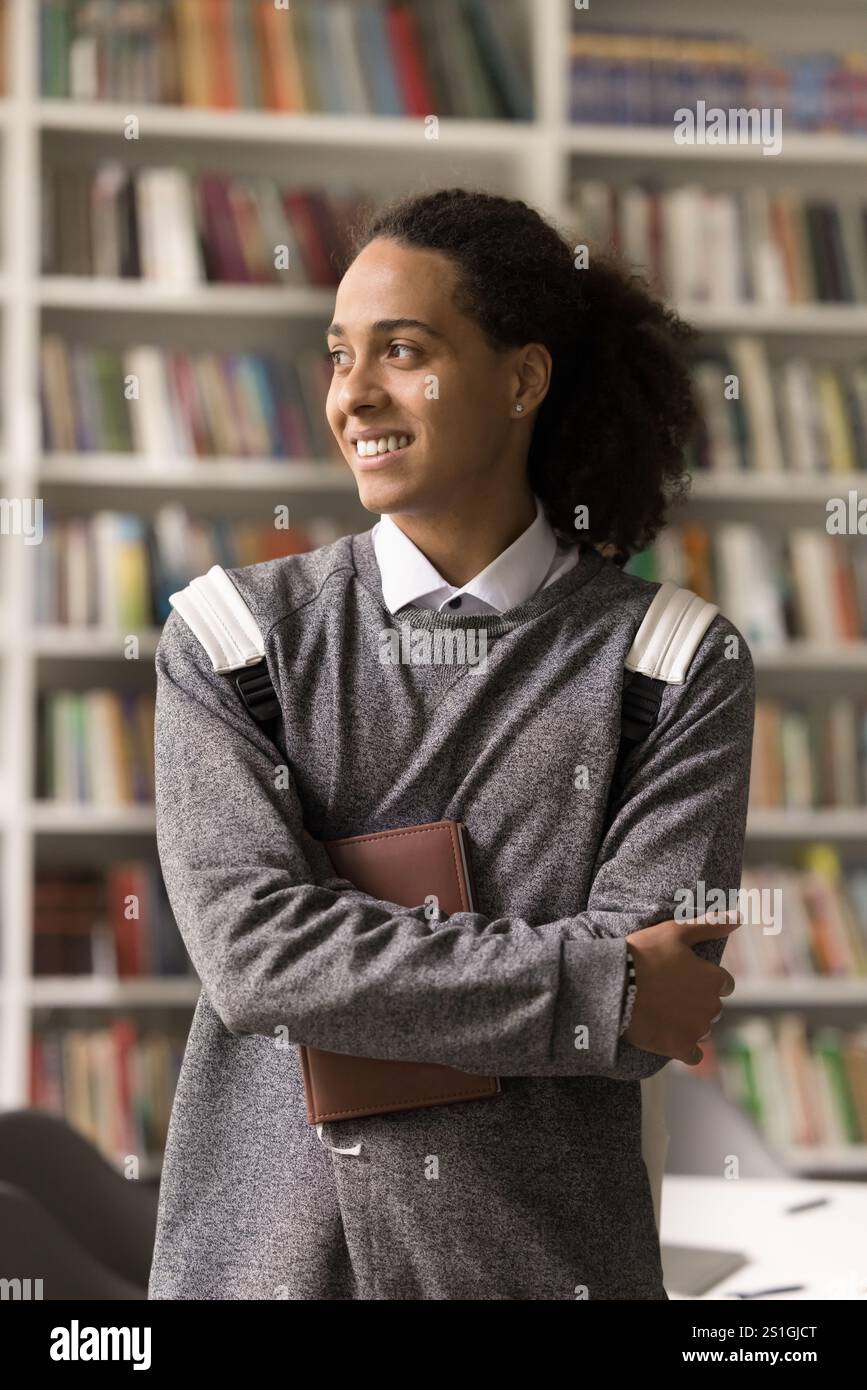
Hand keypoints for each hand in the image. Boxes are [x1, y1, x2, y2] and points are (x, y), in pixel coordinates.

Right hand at [622, 911, 738, 1065]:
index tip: (684, 976)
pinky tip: (668, 1037)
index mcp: (713, 979)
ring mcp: (696, 1029)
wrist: (614, 985)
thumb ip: (710, 926)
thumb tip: (740, 917)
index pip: (723, 983)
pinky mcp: (680, 1047)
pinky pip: (693, 1054)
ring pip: (702, 1029)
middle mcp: (711, 1006)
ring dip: (689, 1023)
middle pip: (712, 1007)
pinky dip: (684, 1048)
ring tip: (662, 1011)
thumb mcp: (675, 932)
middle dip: (697, 1001)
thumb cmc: (644, 954)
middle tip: (669, 992)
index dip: (704, 979)